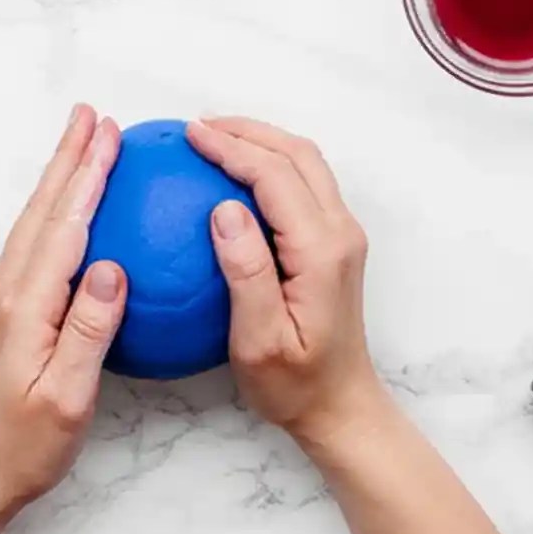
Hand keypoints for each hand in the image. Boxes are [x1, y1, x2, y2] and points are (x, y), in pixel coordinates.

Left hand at [0, 105, 124, 533]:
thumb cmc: (19, 449)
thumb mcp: (65, 398)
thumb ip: (89, 330)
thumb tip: (113, 267)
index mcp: (22, 307)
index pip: (63, 227)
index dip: (88, 176)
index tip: (109, 135)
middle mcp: (2, 293)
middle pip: (41, 211)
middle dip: (69, 159)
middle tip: (92, 115)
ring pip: (32, 225)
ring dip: (58, 181)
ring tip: (80, 144)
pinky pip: (28, 247)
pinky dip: (51, 214)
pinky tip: (66, 212)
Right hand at [186, 117, 381, 448]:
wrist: (339, 407)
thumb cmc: (293, 385)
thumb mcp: (259, 340)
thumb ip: (245, 272)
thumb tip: (225, 208)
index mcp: (320, 251)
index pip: (275, 176)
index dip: (232, 147)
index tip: (191, 134)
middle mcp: (339, 233)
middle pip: (298, 155)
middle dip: (248, 130)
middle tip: (198, 127)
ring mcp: (342, 236)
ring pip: (306, 164)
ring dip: (263, 141)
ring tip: (215, 137)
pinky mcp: (334, 244)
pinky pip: (305, 185)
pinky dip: (271, 164)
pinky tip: (236, 173)